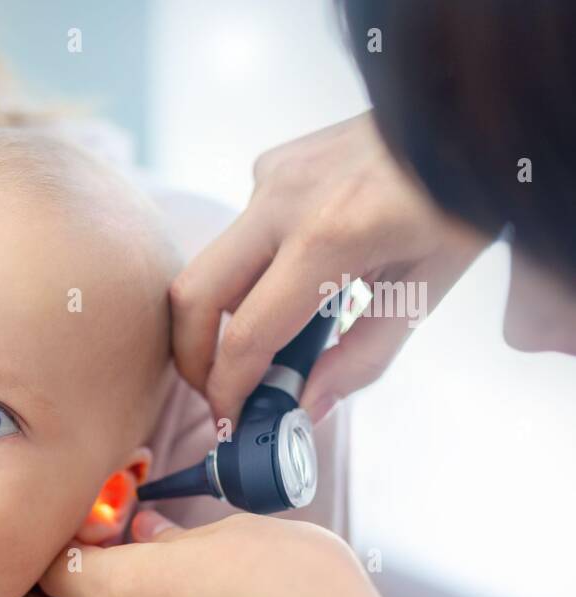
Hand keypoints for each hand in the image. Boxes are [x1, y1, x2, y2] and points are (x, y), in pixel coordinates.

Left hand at [38, 510, 390, 596]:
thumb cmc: (285, 579)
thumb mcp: (228, 533)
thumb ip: (176, 535)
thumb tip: (148, 531)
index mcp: (122, 587)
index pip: (54, 570)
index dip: (67, 540)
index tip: (100, 516)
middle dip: (89, 567)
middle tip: (128, 533)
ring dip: (121, 595)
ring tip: (166, 561)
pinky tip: (194, 596)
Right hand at [169, 112, 489, 426]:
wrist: (465, 111)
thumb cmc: (461, 201)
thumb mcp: (426, 289)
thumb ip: (362, 355)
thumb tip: (305, 406)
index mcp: (329, 239)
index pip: (247, 335)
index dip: (228, 389)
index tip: (229, 423)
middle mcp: (283, 202)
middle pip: (194, 296)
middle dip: (192, 356)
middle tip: (217, 390)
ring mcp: (270, 176)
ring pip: (213, 265)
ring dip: (225, 313)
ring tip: (268, 340)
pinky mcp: (270, 164)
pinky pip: (242, 232)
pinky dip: (255, 269)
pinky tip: (301, 271)